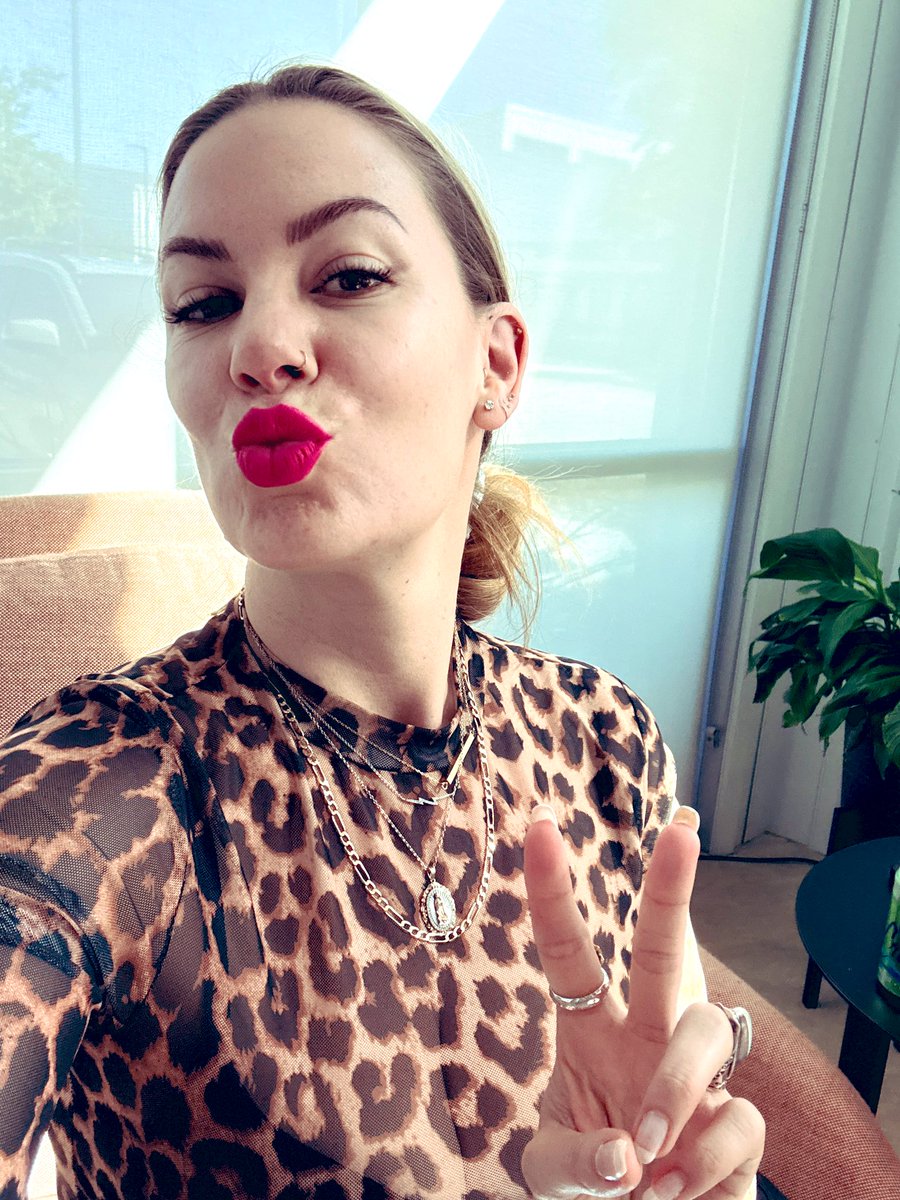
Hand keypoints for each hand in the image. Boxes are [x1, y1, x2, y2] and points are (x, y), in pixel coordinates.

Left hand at [521, 806, 763, 1198]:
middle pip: (662, 950)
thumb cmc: (592, 1183)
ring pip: (707, 1027)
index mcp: (590, 1031)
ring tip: (646, 1152)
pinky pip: (738, 1117)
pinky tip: (675, 1188)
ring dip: (674, 1086)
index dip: (552, 892)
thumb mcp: (552, 1173)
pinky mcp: (737, 1126)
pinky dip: (702, 1159)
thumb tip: (625, 1155)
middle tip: (681, 833)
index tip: (540, 827)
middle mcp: (644, 1037)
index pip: (569, 952)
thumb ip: (572, 1163)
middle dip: (671, 891)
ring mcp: (695, 1076)